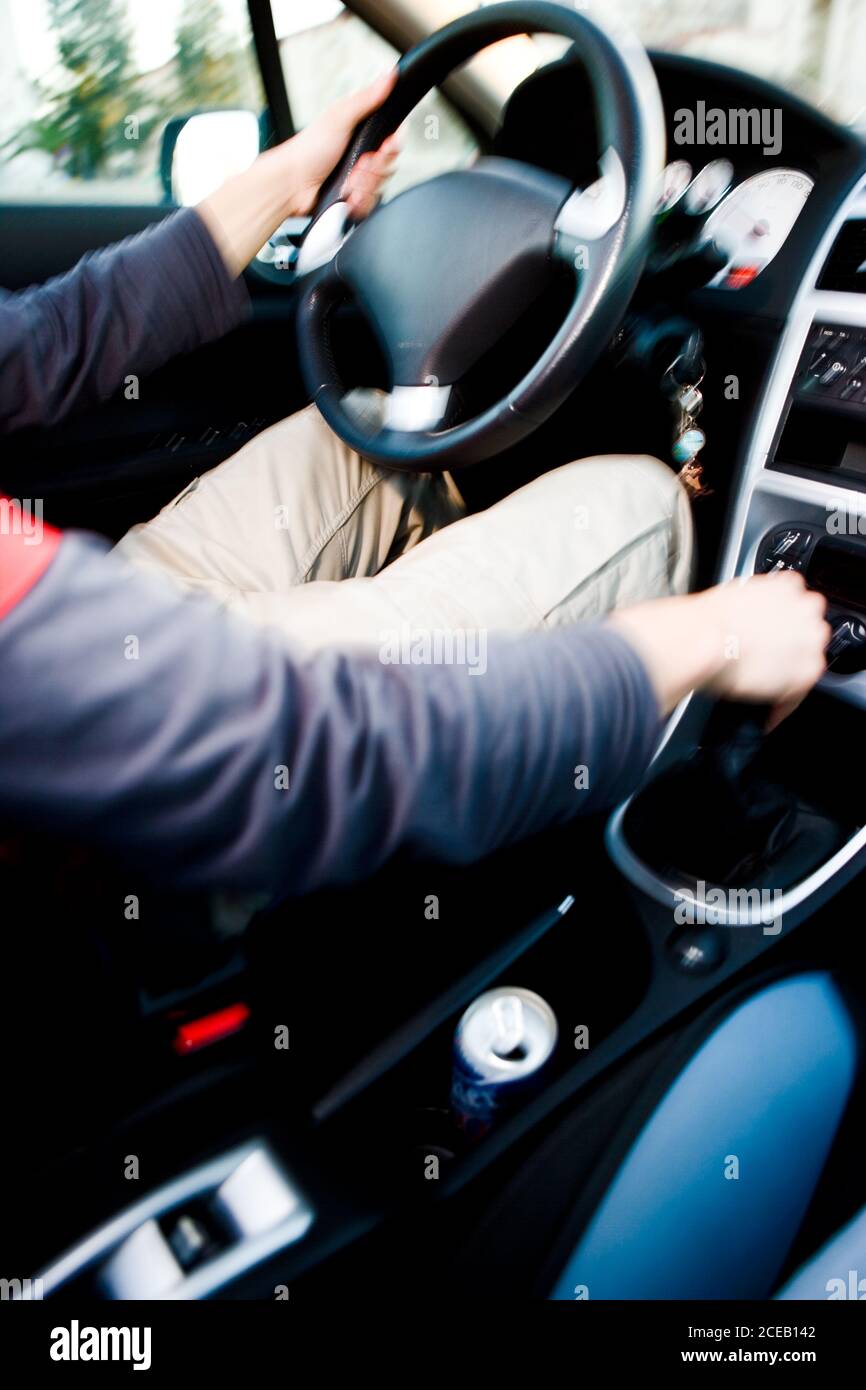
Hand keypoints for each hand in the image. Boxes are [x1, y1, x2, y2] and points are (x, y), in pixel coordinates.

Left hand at [286, 70, 399, 217]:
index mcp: (360, 135)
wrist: (291, 185)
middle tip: (359, 165)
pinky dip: (358, 201)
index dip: (393, 146)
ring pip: (380, 187)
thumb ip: (367, 99)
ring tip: (347, 181)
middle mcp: (361, 157)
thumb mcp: (339, 117)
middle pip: (389, 166)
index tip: (386, 146)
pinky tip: (346, 195)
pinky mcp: (352, 201)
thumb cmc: (308, 150)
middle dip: (375, 168)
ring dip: (364, 185)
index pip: (392, 141)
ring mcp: (357, 181)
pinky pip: (369, 205)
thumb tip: (388, 76)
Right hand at [608, 572, 829, 726]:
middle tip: (762, 667)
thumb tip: (737, 622)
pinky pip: (797, 694)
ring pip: (805, 663)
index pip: (795, 609)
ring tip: (761, 692)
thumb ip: (746, 608)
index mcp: (786, 585)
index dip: (780, 628)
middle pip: (806, 634)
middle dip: (788, 651)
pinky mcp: (806, 670)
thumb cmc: (700, 619)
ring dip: (786, 677)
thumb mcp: (728, 599)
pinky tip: (764, 712)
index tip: (767, 641)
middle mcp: (804, 608)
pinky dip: (782, 706)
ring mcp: (809, 639)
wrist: (699, 637)